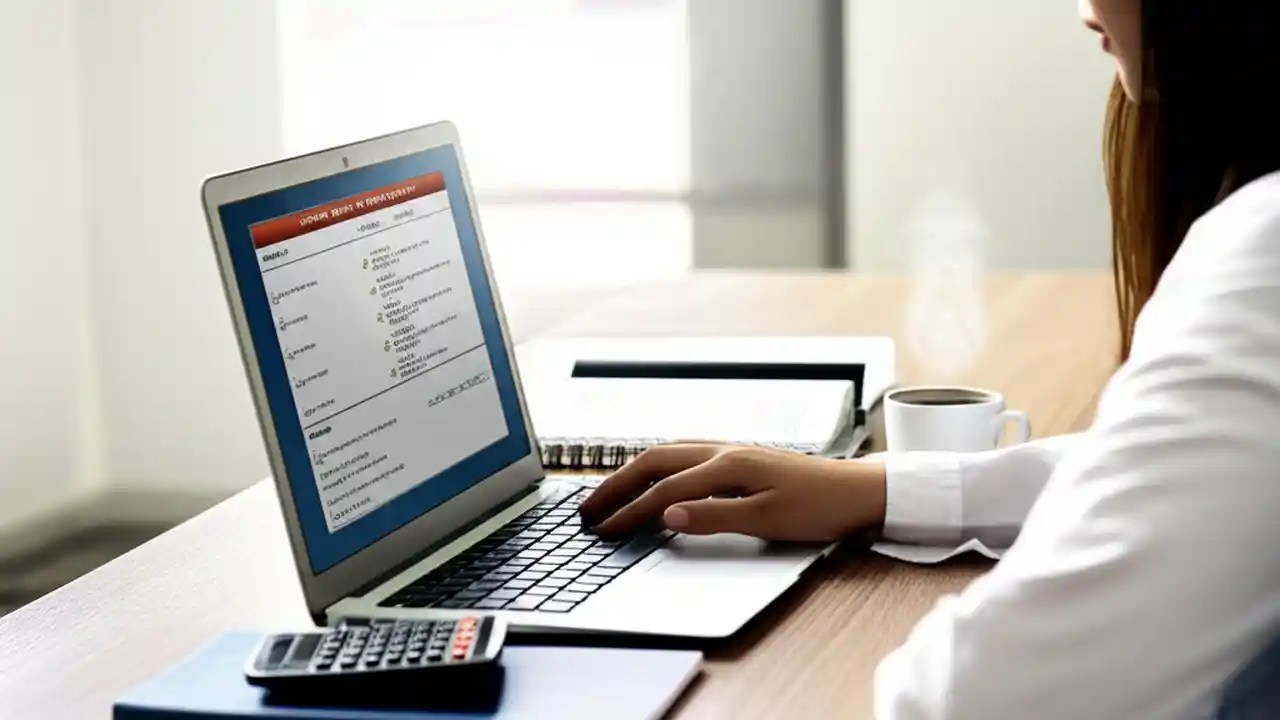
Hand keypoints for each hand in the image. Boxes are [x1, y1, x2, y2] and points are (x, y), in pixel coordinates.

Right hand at [577, 444, 886, 541]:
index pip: (664, 489)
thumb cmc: (820, 507)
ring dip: (634, 471)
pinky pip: (684, 453)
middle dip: (617, 484)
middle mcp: (724, 450)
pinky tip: (655, 476)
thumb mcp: (768, 521)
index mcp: (728, 465)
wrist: (860, 491)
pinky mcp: (740, 456)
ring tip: (610, 493)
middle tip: (588, 509)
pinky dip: (658, 465)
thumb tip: (667, 515)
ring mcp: (731, 449)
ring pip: (667, 452)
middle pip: (654, 461)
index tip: (604, 530)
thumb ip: (714, 517)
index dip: (630, 511)